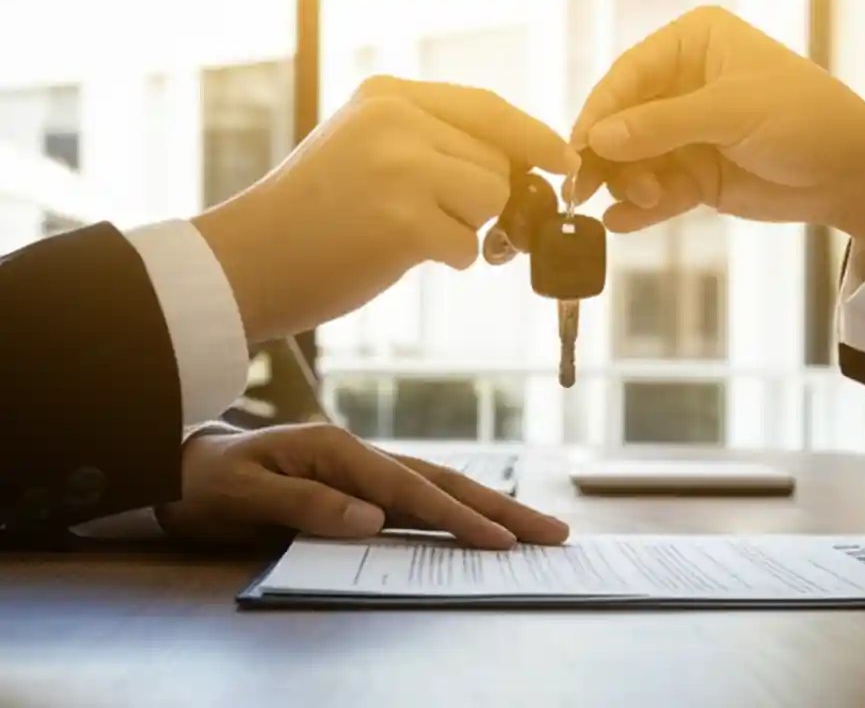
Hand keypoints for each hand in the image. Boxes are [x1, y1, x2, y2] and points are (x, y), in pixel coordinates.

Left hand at [157, 424, 569, 547]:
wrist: (184, 470)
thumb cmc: (209, 483)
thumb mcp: (244, 493)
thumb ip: (306, 503)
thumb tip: (371, 520)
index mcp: (339, 450)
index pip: (409, 490)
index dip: (457, 517)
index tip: (498, 541)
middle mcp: (361, 456)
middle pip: (444, 482)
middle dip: (500, 509)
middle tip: (553, 532)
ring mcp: (365, 472)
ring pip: (439, 489)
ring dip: (489, 510)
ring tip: (534, 530)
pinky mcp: (362, 490)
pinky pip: (419, 505)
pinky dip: (457, 516)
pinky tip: (482, 528)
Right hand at [192, 77, 579, 344]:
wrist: (247, 262)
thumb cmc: (312, 215)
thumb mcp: (366, 146)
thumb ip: (433, 141)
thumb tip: (521, 165)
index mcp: (388, 95)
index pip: (487, 108)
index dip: (532, 138)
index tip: (563, 161)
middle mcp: (397, 121)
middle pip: (496, 162)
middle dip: (488, 202)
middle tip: (451, 225)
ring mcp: (402, 169)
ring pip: (491, 201)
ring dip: (466, 230)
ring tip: (410, 236)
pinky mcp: (405, 222)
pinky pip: (469, 245)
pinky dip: (448, 258)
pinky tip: (400, 255)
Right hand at [570, 6, 864, 258]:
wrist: (853, 174)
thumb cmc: (805, 119)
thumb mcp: (732, 112)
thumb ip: (662, 125)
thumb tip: (598, 139)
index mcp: (694, 43)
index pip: (630, 73)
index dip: (601, 110)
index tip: (579, 147)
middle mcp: (684, 83)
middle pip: (623, 119)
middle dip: (608, 155)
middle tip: (585, 188)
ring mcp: (688, 132)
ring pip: (634, 159)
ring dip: (628, 183)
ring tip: (645, 200)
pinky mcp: (695, 175)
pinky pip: (655, 191)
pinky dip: (638, 208)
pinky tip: (622, 223)